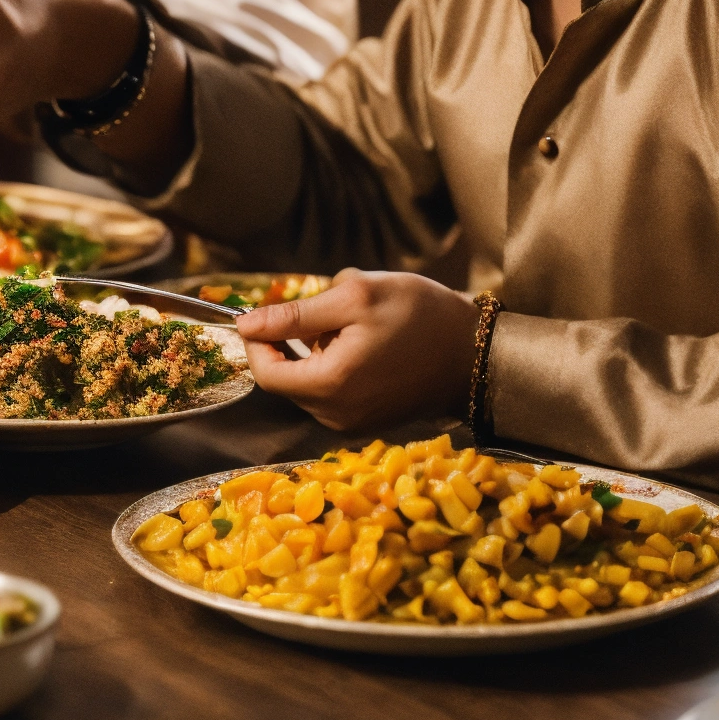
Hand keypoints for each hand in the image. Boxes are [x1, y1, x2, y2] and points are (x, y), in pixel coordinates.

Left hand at [234, 269, 479, 432]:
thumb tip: (244, 325)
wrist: (474, 352)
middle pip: (288, 379)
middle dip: (297, 341)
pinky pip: (334, 393)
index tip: (266, 312)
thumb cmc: (417, 315)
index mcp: (329, 386)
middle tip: (331, 310)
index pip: (266, 373)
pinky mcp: (369, 421)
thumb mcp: (354, 297)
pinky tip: (370, 344)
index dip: (257, 341)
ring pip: (311, 384)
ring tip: (357, 325)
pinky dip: (338, 365)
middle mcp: (336, 415)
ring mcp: (354, 423)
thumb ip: (295, 315)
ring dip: (319, 352)